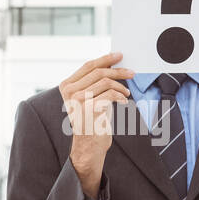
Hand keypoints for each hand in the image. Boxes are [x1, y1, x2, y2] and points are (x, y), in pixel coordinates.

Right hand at [60, 53, 131, 197]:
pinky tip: (124, 101)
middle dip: (118, 71)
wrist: (88, 144)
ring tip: (127, 91)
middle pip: (99, 72)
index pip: (88, 66)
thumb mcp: (88, 98)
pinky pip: (111, 94)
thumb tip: (112, 65)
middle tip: (131, 73)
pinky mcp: (89, 108)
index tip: (119, 55)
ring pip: (106, 82)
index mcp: (66, 86)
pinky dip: (121, 96)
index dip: (105, 59)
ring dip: (121, 85)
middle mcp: (70, 92)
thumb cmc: (91, 120)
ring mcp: (78, 100)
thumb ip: (93, 82)